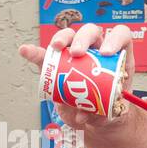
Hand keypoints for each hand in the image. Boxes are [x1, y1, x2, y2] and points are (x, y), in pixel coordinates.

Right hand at [19, 23, 137, 132]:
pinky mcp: (57, 64)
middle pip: (91, 32)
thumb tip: (86, 116)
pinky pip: (45, 55)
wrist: (95, 116)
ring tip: (57, 48)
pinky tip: (26, 51)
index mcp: (116, 58)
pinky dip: (35, 52)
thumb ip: (102, 115)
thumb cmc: (108, 109)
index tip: (106, 53)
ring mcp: (76, 55)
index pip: (120, 35)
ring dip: (62, 38)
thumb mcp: (111, 113)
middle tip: (78, 53)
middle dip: (83, 38)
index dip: (115, 39)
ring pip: (70, 37)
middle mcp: (97, 51)